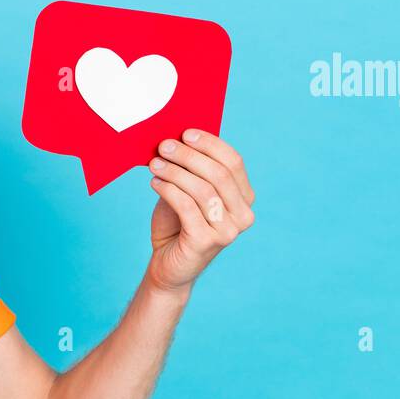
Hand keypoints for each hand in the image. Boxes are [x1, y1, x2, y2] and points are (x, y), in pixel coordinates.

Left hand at [145, 128, 254, 295]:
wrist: (169, 265)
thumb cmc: (178, 225)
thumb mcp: (187, 192)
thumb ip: (191, 171)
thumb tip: (178, 139)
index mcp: (244, 198)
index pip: (233, 162)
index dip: (210, 144)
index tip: (185, 133)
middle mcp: (243, 215)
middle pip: (218, 174)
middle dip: (188, 155)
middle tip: (163, 146)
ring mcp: (228, 231)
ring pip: (202, 189)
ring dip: (175, 172)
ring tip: (154, 164)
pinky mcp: (207, 242)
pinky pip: (187, 206)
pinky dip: (169, 190)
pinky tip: (154, 183)